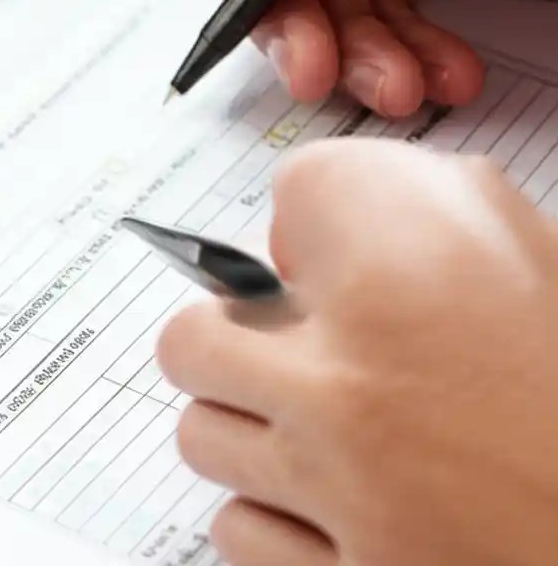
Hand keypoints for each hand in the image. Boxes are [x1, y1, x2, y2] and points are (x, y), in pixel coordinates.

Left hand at [156, 138, 557, 564]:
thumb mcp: (545, 266)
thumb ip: (430, 219)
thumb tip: (308, 242)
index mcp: (423, 275)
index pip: (299, 189)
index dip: (321, 217)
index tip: (331, 250)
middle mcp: (357, 380)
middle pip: (194, 331)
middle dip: (239, 337)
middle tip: (291, 353)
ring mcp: (339, 492)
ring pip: (204, 434)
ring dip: (252, 428)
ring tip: (323, 435)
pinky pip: (238, 529)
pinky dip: (274, 517)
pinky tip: (334, 507)